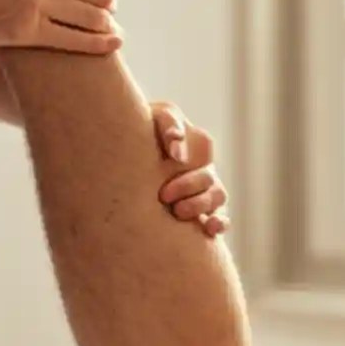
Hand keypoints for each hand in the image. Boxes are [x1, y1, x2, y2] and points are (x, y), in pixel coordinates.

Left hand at [151, 102, 228, 236]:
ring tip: (179, 212)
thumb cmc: (143, 129)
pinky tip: (210, 228)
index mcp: (198, 142)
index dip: (189, 153)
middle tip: (164, 195)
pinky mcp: (202, 211)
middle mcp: (205, 167)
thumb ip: (170, 125)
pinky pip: (220, 218)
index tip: (172, 161)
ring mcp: (205, 191)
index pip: (204, 147)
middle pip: (209, 179)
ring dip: (202, 206)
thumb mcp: (156, 116)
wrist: (123, 152)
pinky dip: (220, 223)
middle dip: (189, 187)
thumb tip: (178, 152)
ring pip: (218, 199)